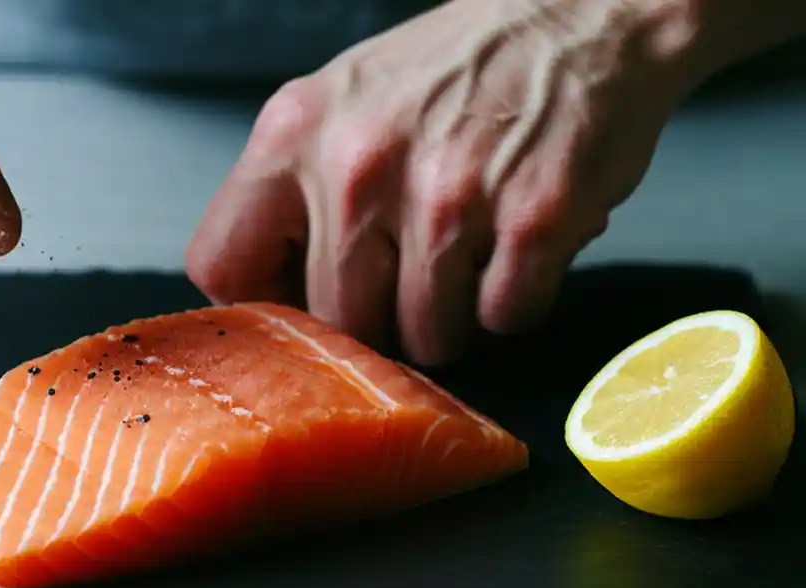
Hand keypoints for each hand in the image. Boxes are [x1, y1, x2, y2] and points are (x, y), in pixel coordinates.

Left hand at [186, 0, 711, 365]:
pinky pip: (503, 319)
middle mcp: (359, 168)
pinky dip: (514, 300)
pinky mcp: (532, 220)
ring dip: (453, 315)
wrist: (584, 12)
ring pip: (426, 337)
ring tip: (471, 251)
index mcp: (296, 134)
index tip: (301, 300)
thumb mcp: (341, 103)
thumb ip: (293, 190)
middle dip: (380, 320)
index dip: (264, 301)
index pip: (221, 264)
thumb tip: (272, 293)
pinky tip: (516, 246)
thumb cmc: (456, 68)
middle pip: (338, 323)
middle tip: (414, 274)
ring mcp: (446, 197)